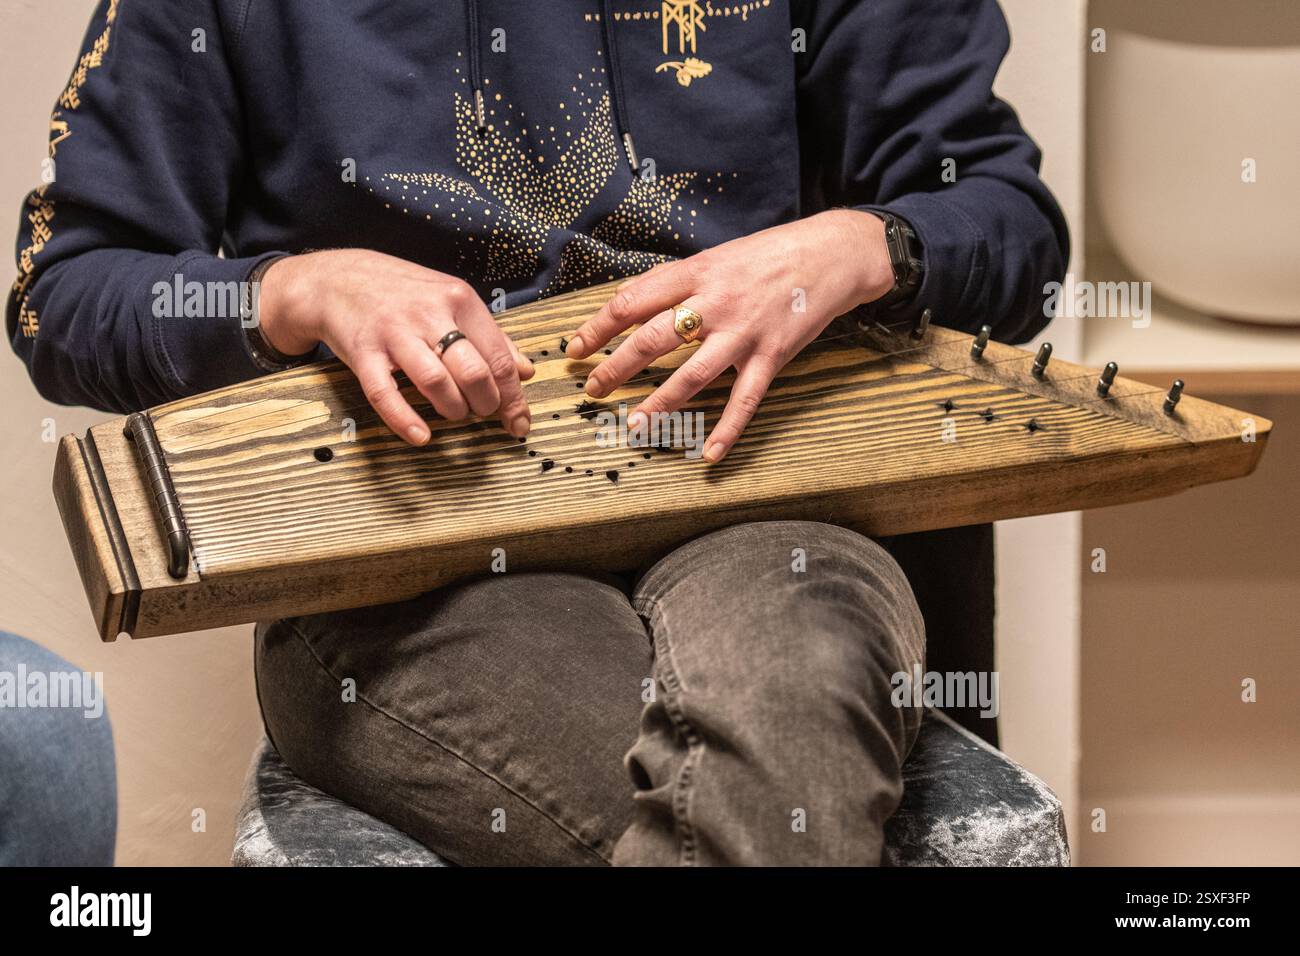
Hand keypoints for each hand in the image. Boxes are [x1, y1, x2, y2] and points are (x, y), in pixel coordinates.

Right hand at [257, 250, 533, 444]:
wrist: (336, 278)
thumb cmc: (403, 294)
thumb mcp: (451, 301)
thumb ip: (491, 335)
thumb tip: (526, 371)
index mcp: (458, 299)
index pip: (498, 356)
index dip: (513, 397)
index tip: (519, 423)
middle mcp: (429, 314)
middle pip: (473, 371)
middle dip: (486, 403)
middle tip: (481, 412)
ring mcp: (394, 333)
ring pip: (436, 382)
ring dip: (453, 409)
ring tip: (455, 413)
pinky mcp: (363, 353)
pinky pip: (385, 394)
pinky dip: (405, 420)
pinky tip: (421, 436)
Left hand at [566, 210, 894, 461]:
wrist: (830, 253)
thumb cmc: (769, 255)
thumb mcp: (715, 257)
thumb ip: (675, 281)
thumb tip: (628, 302)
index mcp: (694, 275)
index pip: (631, 303)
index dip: (598, 328)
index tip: (576, 349)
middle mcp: (713, 304)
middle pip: (651, 340)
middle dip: (616, 368)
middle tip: (592, 390)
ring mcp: (742, 333)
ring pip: (691, 374)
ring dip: (660, 404)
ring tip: (634, 425)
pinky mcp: (771, 356)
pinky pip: (744, 400)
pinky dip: (726, 430)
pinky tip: (708, 454)